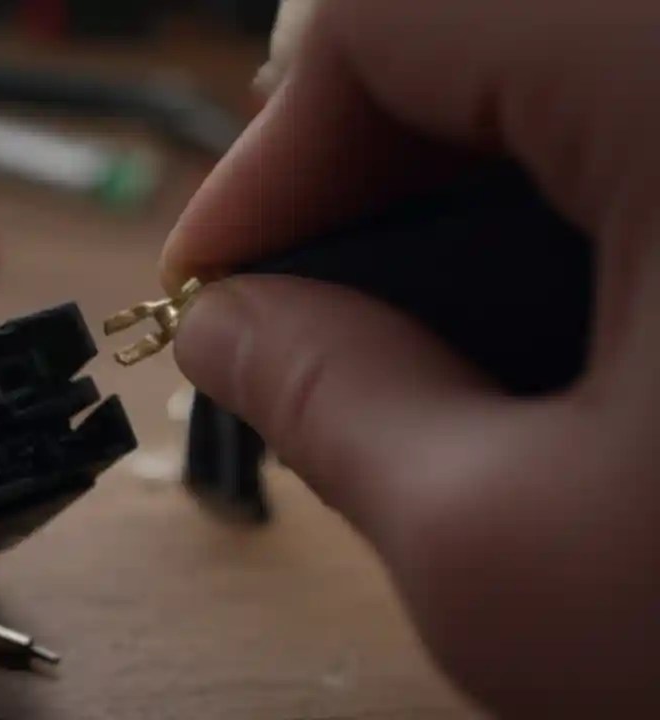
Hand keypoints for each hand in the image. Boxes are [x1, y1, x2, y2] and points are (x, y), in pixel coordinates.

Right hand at [162, 0, 659, 715]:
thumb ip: (328, 408)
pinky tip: (561, 325)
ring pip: (561, 63)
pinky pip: (641, 109)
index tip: (228, 277)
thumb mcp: (512, 555)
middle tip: (314, 313)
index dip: (268, 152)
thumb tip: (233, 330)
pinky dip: (566, 199)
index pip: (391, 13)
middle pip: (478, 28)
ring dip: (463, 188)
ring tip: (423, 336)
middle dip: (361, 170)